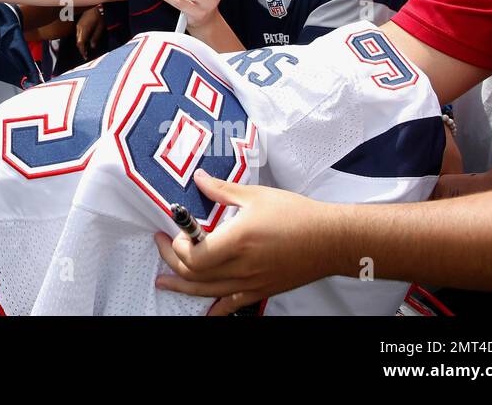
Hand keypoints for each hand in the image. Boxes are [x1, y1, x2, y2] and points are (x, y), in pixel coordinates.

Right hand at [75, 5, 103, 59]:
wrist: (95, 5)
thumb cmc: (99, 15)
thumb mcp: (100, 27)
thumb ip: (95, 37)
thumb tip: (92, 46)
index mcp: (84, 30)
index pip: (80, 44)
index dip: (82, 51)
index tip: (85, 57)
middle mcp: (79, 28)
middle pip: (78, 41)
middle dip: (81, 49)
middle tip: (86, 55)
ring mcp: (78, 25)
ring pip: (78, 38)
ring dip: (81, 44)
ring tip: (86, 49)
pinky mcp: (79, 23)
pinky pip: (78, 34)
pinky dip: (81, 39)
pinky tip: (85, 40)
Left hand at [153, 170, 336, 313]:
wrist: (330, 240)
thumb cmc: (298, 217)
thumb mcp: (256, 196)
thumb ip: (222, 189)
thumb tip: (200, 179)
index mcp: (238, 240)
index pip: (195, 254)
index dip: (177, 245)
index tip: (174, 231)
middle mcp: (242, 266)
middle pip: (195, 273)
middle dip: (171, 260)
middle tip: (161, 245)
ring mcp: (251, 282)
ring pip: (207, 291)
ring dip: (181, 285)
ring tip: (163, 280)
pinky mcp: (260, 290)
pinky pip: (231, 305)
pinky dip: (214, 310)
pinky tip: (203, 312)